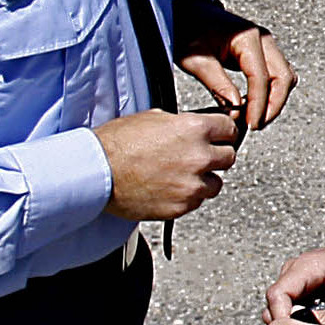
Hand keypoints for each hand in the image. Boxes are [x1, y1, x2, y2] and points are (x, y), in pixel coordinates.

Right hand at [95, 110, 237, 219]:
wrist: (94, 173)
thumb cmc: (117, 144)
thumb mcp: (153, 118)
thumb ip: (183, 124)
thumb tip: (197, 128)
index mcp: (195, 129)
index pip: (229, 128)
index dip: (222, 132)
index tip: (219, 136)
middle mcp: (199, 157)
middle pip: (228, 158)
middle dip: (215, 156)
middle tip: (198, 157)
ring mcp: (191, 184)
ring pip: (216, 184)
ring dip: (204, 180)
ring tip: (180, 175)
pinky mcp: (181, 206)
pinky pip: (196, 202)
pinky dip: (187, 197)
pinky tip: (169, 188)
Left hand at [176, 13, 296, 130]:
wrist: (186, 12)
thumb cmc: (187, 29)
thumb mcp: (195, 60)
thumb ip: (217, 84)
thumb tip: (236, 109)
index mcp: (247, 37)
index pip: (262, 77)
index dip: (259, 104)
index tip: (251, 124)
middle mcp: (262, 39)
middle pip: (283, 77)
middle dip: (273, 105)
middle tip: (257, 125)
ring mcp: (265, 44)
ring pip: (284, 76)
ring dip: (275, 99)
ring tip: (256, 117)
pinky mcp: (261, 51)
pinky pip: (276, 73)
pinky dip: (270, 91)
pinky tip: (254, 103)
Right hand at [264, 235, 324, 324]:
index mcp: (308, 266)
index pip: (278, 294)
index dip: (281, 319)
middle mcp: (294, 271)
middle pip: (273, 305)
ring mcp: (292, 279)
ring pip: (277, 309)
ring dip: (292, 324)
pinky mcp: (296, 288)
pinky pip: (287, 309)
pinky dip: (298, 321)